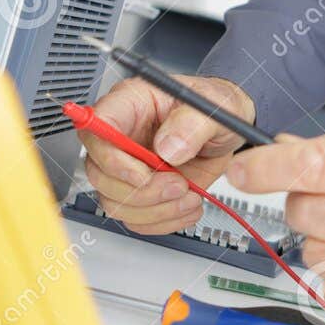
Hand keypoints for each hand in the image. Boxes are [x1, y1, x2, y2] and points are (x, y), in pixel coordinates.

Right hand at [80, 74, 255, 234]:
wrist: (228, 129)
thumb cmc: (214, 106)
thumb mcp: (214, 106)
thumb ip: (191, 123)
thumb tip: (169, 147)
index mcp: (130, 103)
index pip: (96, 131)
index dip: (111, 159)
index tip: (143, 175)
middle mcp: (122, 136)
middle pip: (99, 174)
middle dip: (141, 191)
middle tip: (179, 185)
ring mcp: (129, 166)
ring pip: (115, 202)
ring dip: (155, 209)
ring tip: (189, 196)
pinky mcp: (141, 190)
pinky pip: (136, 218)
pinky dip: (163, 220)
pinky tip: (187, 206)